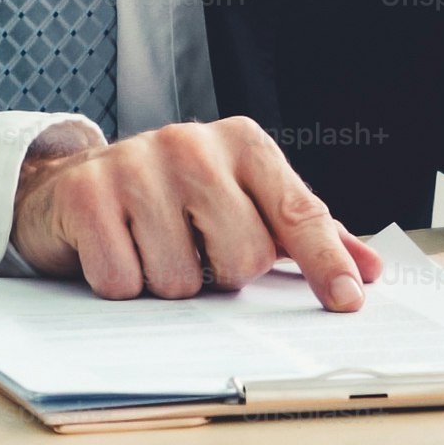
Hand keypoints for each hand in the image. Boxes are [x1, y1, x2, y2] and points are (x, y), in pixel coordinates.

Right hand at [9, 114, 384, 309]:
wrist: (75, 184)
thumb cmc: (175, 200)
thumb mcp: (245, 202)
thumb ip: (306, 233)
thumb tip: (368, 270)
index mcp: (244, 144)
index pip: (299, 212)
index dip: (324, 261)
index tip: (346, 300)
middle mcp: (194, 145)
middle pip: (243, 258)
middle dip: (222, 273)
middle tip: (197, 249)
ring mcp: (137, 165)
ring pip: (182, 279)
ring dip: (169, 283)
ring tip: (153, 247)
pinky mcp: (88, 195)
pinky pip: (124, 282)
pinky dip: (122, 283)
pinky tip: (117, 250)